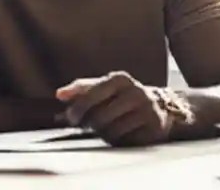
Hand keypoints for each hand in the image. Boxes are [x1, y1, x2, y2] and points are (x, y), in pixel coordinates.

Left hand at [55, 71, 182, 145]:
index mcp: (120, 78)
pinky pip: (126, 141)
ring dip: (105, 134)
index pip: (92, 95)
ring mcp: (147, 110)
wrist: (159, 107)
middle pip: (100, 117)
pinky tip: (122, 134)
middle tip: (90, 126)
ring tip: (108, 128)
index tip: (71, 118)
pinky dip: (119, 141)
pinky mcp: (154, 128)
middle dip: (91, 125)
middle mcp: (136, 92)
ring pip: (112, 132)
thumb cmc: (122, 96)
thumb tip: (59, 94)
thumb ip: (81, 89)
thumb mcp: (104, 87)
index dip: (78, 109)